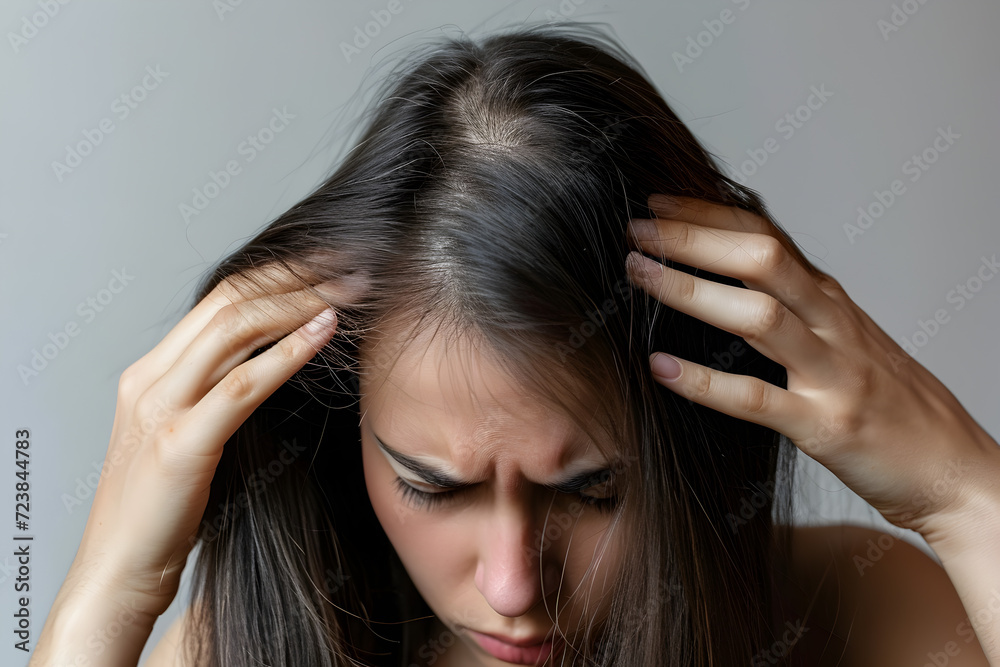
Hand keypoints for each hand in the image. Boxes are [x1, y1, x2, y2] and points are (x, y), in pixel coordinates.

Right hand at [69, 265, 342, 615]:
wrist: (117, 571)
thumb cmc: (162, 511)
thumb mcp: (187, 436)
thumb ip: (216, 397)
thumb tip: (274, 366)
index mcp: (151, 373)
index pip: (219, 299)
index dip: (276, 275)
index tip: (327, 265)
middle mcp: (151, 378)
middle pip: (229, 301)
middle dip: (294, 276)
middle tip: (348, 265)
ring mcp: (160, 407)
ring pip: (235, 329)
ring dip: (299, 303)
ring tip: (349, 290)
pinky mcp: (178, 443)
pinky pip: (242, 385)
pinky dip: (288, 353)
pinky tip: (325, 331)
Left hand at [624, 194, 998, 539]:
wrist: (953, 468)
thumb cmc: (889, 402)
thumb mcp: (843, 338)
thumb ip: (795, 306)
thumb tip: (729, 276)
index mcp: (830, 301)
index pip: (765, 237)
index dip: (708, 215)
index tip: (657, 204)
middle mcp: (832, 325)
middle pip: (761, 261)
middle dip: (694, 239)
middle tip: (636, 231)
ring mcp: (830, 374)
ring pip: (758, 318)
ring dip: (691, 292)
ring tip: (639, 276)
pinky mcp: (823, 426)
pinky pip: (755, 399)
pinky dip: (704, 382)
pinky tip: (660, 368)